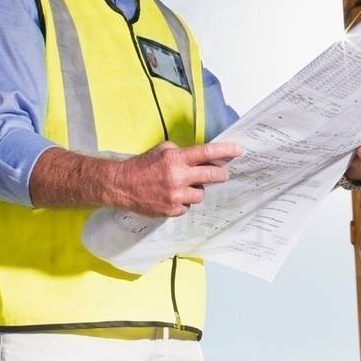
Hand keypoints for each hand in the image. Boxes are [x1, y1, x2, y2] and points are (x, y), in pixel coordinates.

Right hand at [110, 140, 241, 217]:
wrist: (121, 185)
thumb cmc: (143, 165)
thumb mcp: (163, 150)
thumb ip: (183, 153)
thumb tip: (205, 157)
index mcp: (176, 159)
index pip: (207, 153)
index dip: (225, 152)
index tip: (239, 150)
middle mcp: (178, 177)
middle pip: (212, 176)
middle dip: (220, 175)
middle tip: (222, 174)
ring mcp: (175, 196)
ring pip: (201, 194)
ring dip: (197, 190)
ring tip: (184, 186)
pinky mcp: (171, 210)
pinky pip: (187, 206)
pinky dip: (184, 202)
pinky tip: (172, 196)